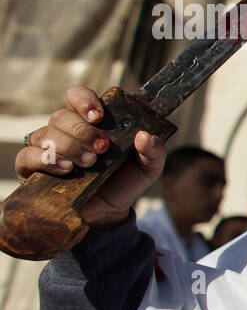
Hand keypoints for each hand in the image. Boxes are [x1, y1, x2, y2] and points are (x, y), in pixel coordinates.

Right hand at [15, 87, 165, 229]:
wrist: (109, 213)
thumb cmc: (124, 181)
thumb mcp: (148, 167)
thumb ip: (154, 151)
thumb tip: (145, 136)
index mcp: (91, 122)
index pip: (78, 96)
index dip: (85, 101)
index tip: (99, 117)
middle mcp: (66, 130)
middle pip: (62, 116)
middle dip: (83, 131)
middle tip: (102, 149)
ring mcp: (47, 148)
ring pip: (46, 134)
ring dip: (69, 147)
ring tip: (89, 163)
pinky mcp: (33, 168)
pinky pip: (27, 155)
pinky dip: (45, 159)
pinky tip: (65, 169)